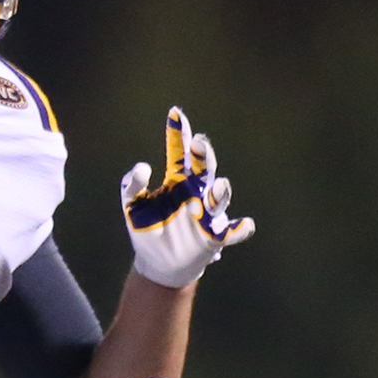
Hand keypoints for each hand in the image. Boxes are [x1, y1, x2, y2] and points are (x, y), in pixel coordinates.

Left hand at [121, 107, 255, 287]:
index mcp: (177, 181)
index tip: (176, 114)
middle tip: (198, 144)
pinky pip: (230, 233)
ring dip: (221, 192)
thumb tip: (144, 166)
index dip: (178, 134)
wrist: (158, 263)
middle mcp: (195, 193)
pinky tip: (245, 225)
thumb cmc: (147, 229)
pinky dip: (238, 229)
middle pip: (203, 170)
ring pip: (218, 199)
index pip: (179, 153)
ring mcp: (206, 215)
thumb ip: (132, 184)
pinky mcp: (213, 237)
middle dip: (202, 157)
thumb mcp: (132, 204)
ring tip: (220, 186)